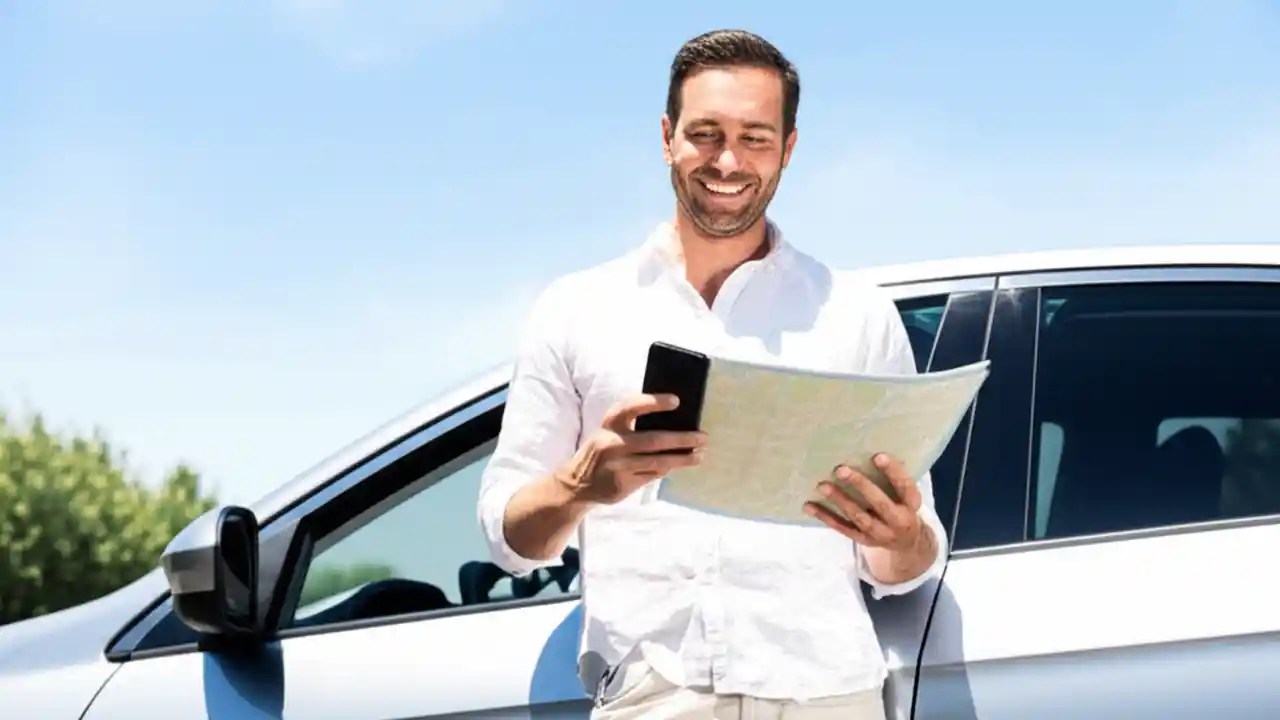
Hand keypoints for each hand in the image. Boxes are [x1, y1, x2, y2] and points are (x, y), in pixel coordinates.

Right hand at [557, 393, 706, 504]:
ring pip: (658, 462)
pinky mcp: (622, 485)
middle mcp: (611, 444)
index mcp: (609, 424)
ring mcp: (617, 467)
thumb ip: (634, 426)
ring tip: (700, 455)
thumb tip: (674, 422)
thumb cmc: (602, 450)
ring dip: (682, 459)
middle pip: (654, 440)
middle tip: (703, 437)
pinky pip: (652, 475)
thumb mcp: (610, 432)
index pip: (631, 407)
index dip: (653, 402)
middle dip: (682, 439)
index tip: (676, 400)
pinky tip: (679, 464)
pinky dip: (667, 469)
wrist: (576, 484)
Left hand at [804, 453, 923, 551]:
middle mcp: (898, 521)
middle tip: (841, 469)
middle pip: (879, 503)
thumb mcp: (907, 494)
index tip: (877, 456)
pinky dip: (825, 517)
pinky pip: (842, 528)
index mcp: (911, 504)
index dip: (892, 471)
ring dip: (839, 500)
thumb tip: (869, 446)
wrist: (908, 543)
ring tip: (822, 486)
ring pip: (858, 516)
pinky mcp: (863, 540)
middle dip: (860, 486)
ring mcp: (879, 533)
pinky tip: (809, 506)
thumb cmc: (903, 506)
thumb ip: (893, 477)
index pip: (904, 486)